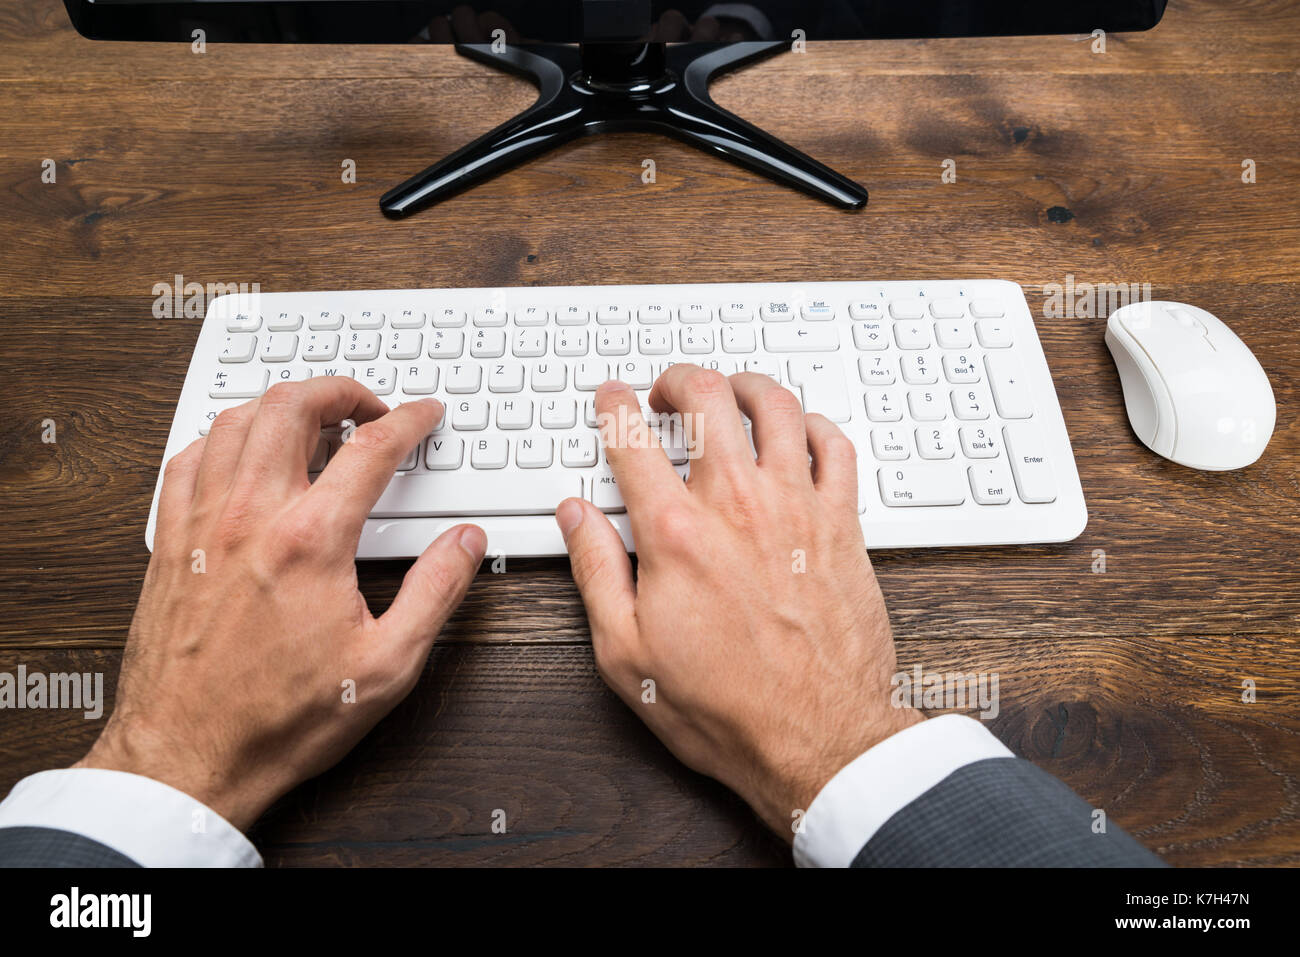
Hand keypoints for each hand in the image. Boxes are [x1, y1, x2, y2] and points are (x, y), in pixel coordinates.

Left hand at [76, 379, 485, 830]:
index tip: (423, 415)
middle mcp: (250, 518)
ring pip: (235, 421)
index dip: (408, 420)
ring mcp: (202, 525)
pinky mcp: (170, 544)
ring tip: (313, 419)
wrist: (187, 758)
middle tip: (368, 405)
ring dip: (281, 406)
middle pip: (292, 408)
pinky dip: (222, 438)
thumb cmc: (279, 720)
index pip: (370, 448)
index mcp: (311, 541)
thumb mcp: (387, 666)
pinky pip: (188, 460)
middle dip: (339, 390)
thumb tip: (464, 542)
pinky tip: (241, 453)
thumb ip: (436, 592)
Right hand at [556, 369, 922, 838]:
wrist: (818, 739)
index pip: (632, 438)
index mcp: (675, 533)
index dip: (613, 406)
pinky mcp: (842, 525)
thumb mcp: (626, 652)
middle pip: (707, 398)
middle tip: (665, 393)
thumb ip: (596, 570)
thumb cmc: (726, 707)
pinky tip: (799, 432)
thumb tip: (576, 516)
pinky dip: (814, 424)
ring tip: (728, 392)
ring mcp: (796, 508)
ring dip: (745, 385)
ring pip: (776, 405)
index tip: (611, 400)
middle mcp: (738, 505)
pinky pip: (836, 445)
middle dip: (677, 379)